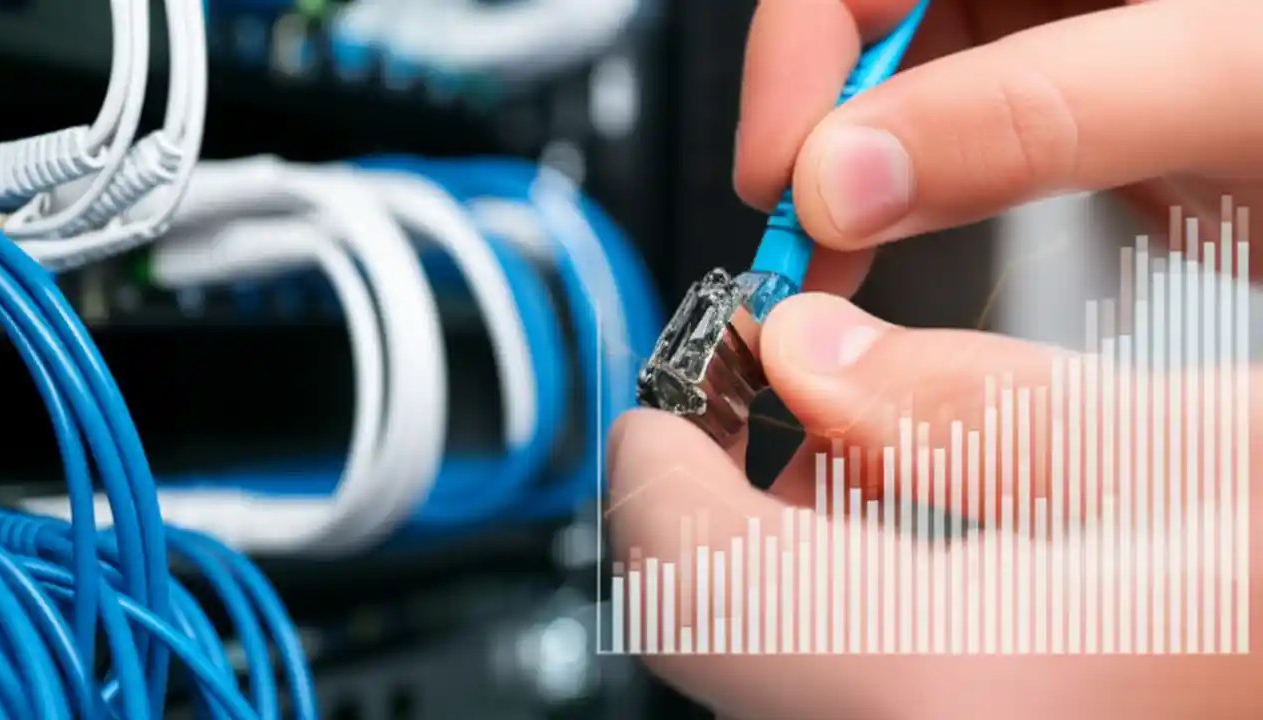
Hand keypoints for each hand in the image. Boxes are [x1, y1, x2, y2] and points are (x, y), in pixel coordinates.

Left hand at [608, 294, 1262, 718]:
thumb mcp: (1213, 449)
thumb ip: (978, 407)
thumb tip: (815, 360)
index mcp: (995, 686)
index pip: (695, 590)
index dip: (653, 482)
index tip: (663, 412)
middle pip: (726, 651)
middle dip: (715, 523)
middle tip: (756, 418)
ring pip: (788, 683)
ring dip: (776, 573)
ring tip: (844, 463)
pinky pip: (865, 700)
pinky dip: (845, 629)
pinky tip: (919, 558)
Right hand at [734, 0, 1262, 293]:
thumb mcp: (1231, 86)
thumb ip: (1033, 117)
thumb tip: (847, 172)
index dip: (805, 46)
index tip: (787, 167)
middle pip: (877, 21)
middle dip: (823, 128)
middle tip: (802, 234)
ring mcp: (1067, 37)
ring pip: (904, 94)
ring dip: (855, 180)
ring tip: (837, 259)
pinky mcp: (1076, 111)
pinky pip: (952, 144)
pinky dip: (908, 204)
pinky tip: (899, 245)